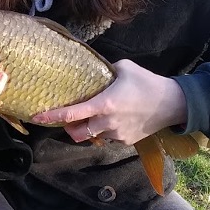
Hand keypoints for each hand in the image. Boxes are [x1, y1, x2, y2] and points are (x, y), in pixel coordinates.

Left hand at [32, 59, 186, 144]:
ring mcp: (117, 135)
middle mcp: (107, 123)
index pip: (71, 114)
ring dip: (90, 129)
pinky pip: (109, 139)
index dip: (52, 117)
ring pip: (93, 136)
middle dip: (69, 128)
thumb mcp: (124, 68)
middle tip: (70, 118)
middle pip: (76, 134)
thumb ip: (105, 69)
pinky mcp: (126, 141)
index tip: (37, 118)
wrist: (173, 104)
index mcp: (104, 104)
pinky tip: (116, 119)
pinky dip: (106, 131)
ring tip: (98, 115)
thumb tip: (94, 68)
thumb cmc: (148, 83)